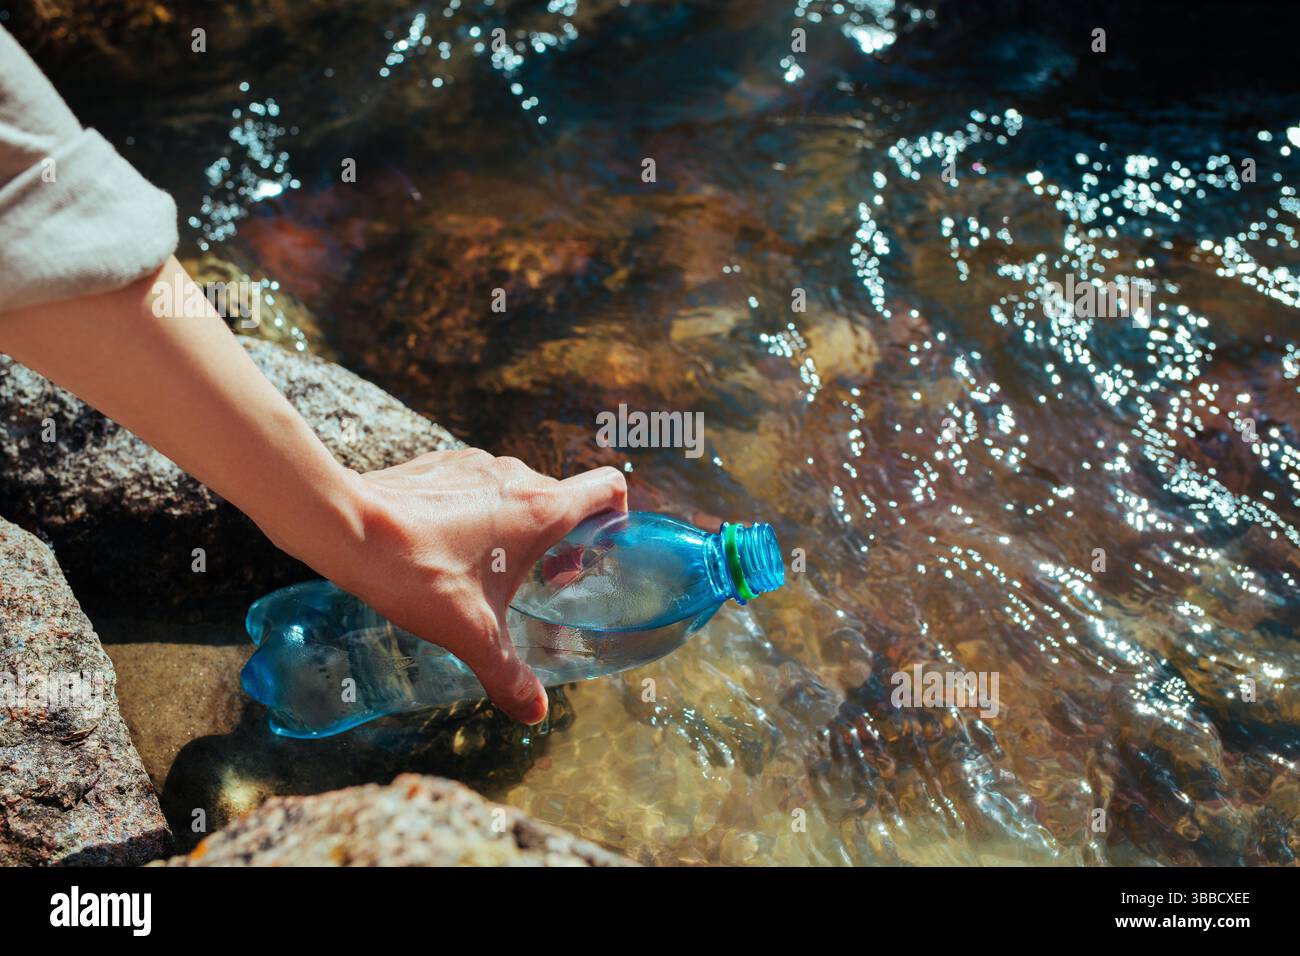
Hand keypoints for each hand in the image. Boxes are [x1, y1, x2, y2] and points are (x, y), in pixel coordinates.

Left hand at [299, 450, 626, 723]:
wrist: (348, 526)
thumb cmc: (419, 573)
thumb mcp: (472, 634)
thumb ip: (509, 675)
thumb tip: (536, 713)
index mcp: (541, 510)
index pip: (608, 489)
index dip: (616, 517)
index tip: (594, 551)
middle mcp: (516, 477)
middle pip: (562, 499)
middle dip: (561, 539)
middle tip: (538, 580)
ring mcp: (476, 465)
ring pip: (517, 491)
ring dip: (515, 525)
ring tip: (486, 569)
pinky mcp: (442, 463)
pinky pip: (476, 485)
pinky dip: (476, 512)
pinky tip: (446, 549)